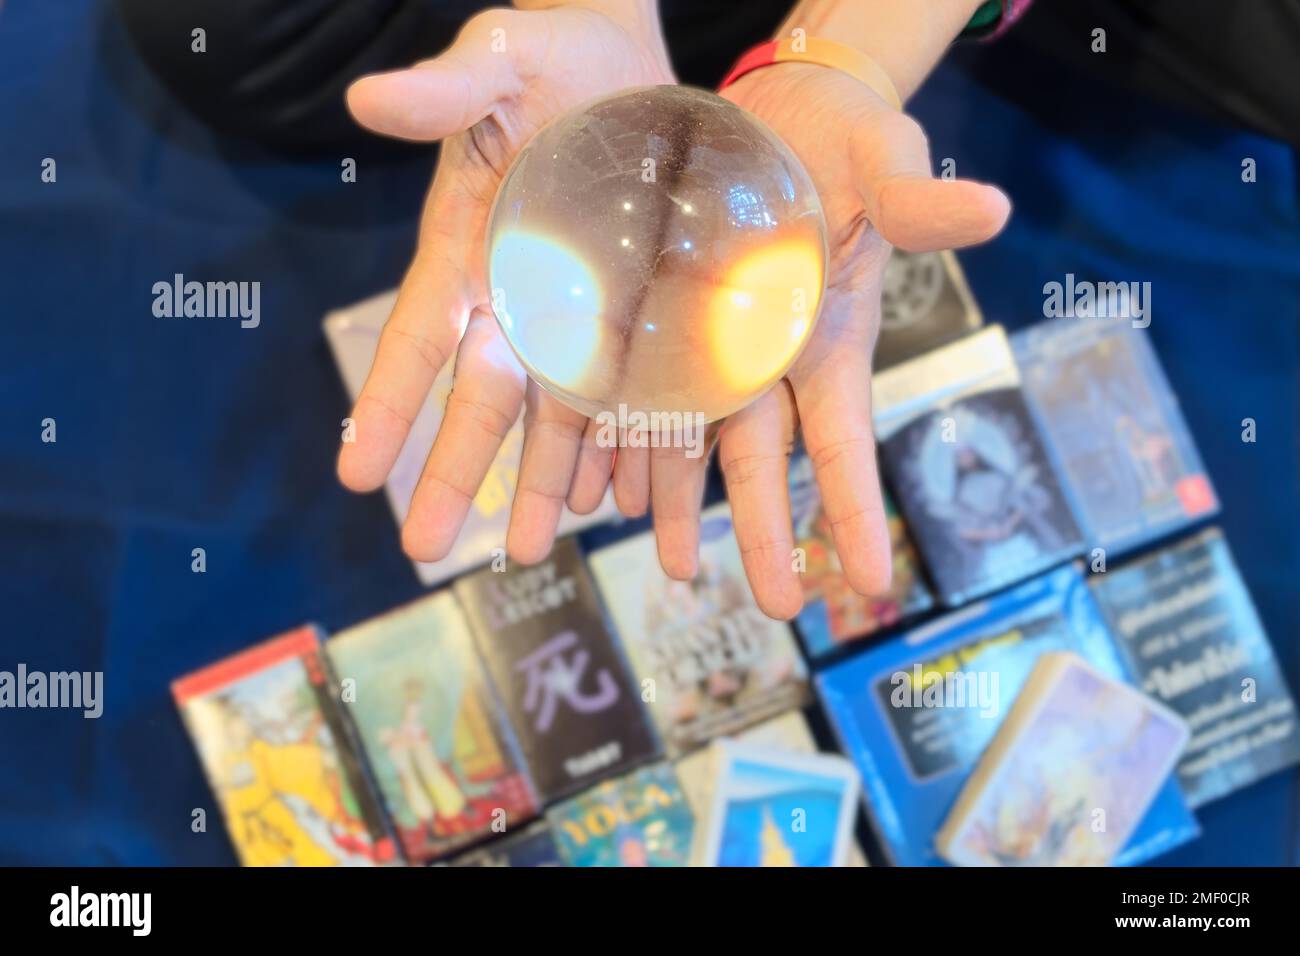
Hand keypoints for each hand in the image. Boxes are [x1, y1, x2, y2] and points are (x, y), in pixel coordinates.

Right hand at [336, 2, 674, 563]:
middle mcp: (518, 300)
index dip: (385, 405)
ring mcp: (581, 318)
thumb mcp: (500, 61)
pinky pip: (632, 396)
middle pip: (481, 402)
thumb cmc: (552, 54)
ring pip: (557, 418)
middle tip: (424, 550)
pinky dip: (625, 448)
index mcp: (470, 249)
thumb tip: (369, 100)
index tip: (354, 473)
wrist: (630, 62)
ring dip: (541, 484)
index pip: (417, 338)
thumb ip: (446, 92)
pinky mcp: (640, 319)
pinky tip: (618, 503)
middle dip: (454, 474)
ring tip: (529, 551)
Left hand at [643, 61, 1009, 618]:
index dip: (856, 506)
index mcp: (826, 337)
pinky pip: (631, 391)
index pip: (846, 436)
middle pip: (762, 456)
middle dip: (765, 529)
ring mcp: (711, 343)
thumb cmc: (847, 142)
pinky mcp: (659, 318)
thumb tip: (994, 207)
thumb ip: (918, 199)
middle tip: (775, 604)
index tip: (870, 579)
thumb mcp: (884, 159)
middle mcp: (768, 356)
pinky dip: (617, 439)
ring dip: (678, 503)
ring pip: (689, 439)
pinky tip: (600, 489)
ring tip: (670, 567)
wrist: (780, 117)